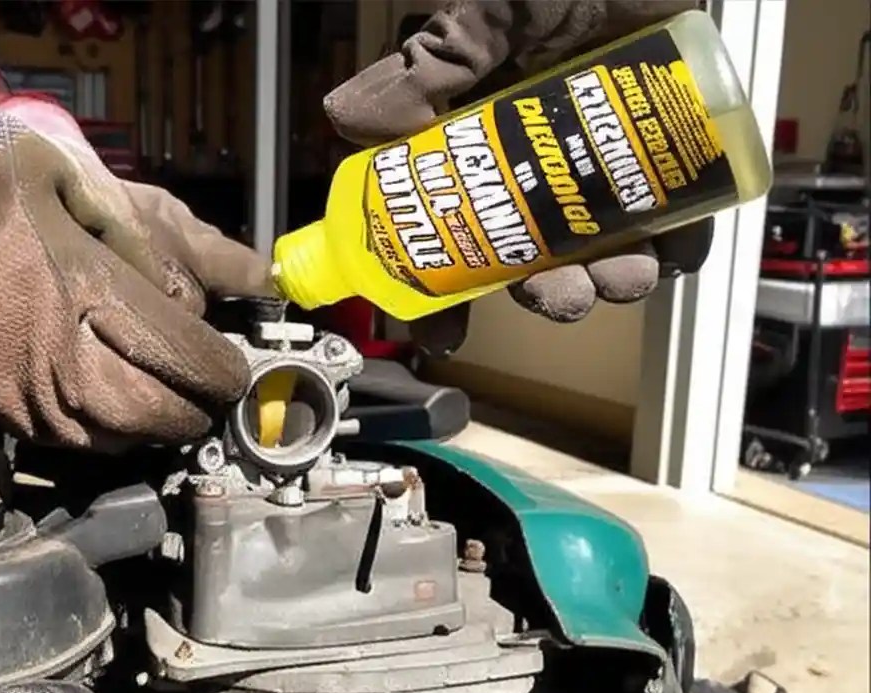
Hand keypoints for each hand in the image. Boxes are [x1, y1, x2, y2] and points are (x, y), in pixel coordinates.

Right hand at [0, 62, 270, 450]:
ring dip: (149, 426)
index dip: (222, 373)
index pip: (185, 361)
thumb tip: (260, 280)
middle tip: (206, 391)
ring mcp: (16, 385)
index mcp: (88, 289)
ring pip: (111, 440)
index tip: (232, 368)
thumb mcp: (113, 192)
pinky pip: (64, 441)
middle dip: (193, 410)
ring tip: (163, 393)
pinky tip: (112, 398)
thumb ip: (189, 246)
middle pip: (153, 416)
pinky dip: (101, 430)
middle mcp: (51, 350)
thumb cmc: (27, 182)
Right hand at [325, 0, 709, 356]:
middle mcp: (539, 160)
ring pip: (601, 250)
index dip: (439, 282)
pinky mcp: (673, 154)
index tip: (442, 331)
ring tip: (623, 276)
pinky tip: (673, 251)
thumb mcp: (486, 15)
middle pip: (528, 254)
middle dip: (542, 293)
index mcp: (483, 139)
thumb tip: (344, 119)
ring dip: (609, 281)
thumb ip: (425, 66)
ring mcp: (606, 161)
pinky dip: (678, 248)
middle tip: (556, 297)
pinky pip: (678, 220)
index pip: (450, 220)